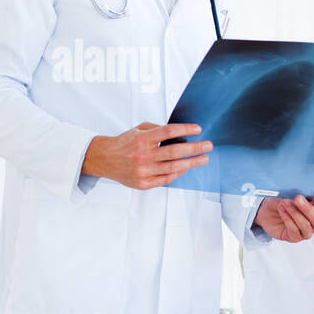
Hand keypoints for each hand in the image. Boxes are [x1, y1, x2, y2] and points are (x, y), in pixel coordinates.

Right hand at [81, 122, 211, 189]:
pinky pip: (167, 179)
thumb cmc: (125, 143)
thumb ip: (158, 129)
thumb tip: (180, 132)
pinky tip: (187, 167)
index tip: (198, 129)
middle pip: (175, 152)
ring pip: (173, 167)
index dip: (185, 129)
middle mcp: (143, 155)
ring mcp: (143, 171)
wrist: (104, 159)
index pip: (168, 132)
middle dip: (195, 148)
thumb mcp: (138, 130)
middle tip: (208, 146)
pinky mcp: (144, 183)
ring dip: (192, 163)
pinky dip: (179, 173)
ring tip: (204, 158)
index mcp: (142, 139)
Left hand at [254, 193, 313, 241]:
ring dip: (294, 213)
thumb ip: (300, 192)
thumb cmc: (283, 200)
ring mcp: (306, 231)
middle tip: (297, 198)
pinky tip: (281, 210)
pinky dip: (287, 218)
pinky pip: (294, 230)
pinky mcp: (295, 237)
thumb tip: (301, 191)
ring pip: (305, 225)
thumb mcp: (291, 192)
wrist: (268, 210)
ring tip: (285, 203)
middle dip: (307, 209)